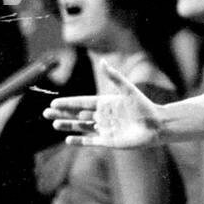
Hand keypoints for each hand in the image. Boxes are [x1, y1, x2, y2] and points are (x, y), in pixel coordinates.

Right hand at [43, 61, 163, 148]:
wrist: (157, 126)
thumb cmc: (144, 107)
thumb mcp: (128, 90)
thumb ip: (114, 77)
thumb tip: (103, 62)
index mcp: (106, 103)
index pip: (82, 103)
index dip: (68, 103)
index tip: (53, 104)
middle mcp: (104, 116)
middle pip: (78, 115)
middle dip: (62, 114)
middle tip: (46, 114)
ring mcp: (105, 129)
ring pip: (81, 128)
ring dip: (68, 126)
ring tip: (54, 124)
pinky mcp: (109, 141)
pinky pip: (90, 141)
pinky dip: (79, 141)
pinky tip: (68, 140)